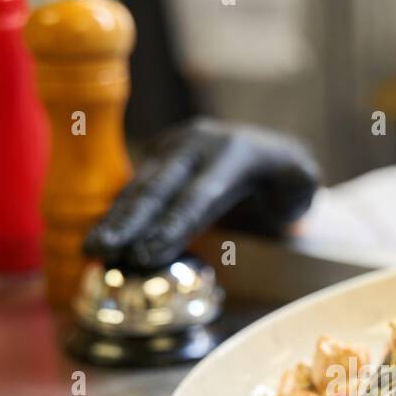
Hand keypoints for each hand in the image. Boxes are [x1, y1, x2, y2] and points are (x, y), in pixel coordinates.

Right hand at [83, 118, 319, 267]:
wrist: (261, 147)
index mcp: (233, 153)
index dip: (174, 224)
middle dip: (130, 220)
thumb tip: (285, 205)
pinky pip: (135, 186)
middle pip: (160, 186)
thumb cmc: (284, 178)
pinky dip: (117, 213)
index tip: (147, 252)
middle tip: (104, 248)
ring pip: (141, 185)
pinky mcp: (158, 157)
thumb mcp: (303, 180)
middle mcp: (197, 144)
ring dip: (115, 218)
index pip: (200, 194)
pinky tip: (98, 237)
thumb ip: (300, 188)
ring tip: (92, 247)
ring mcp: (173, 148)